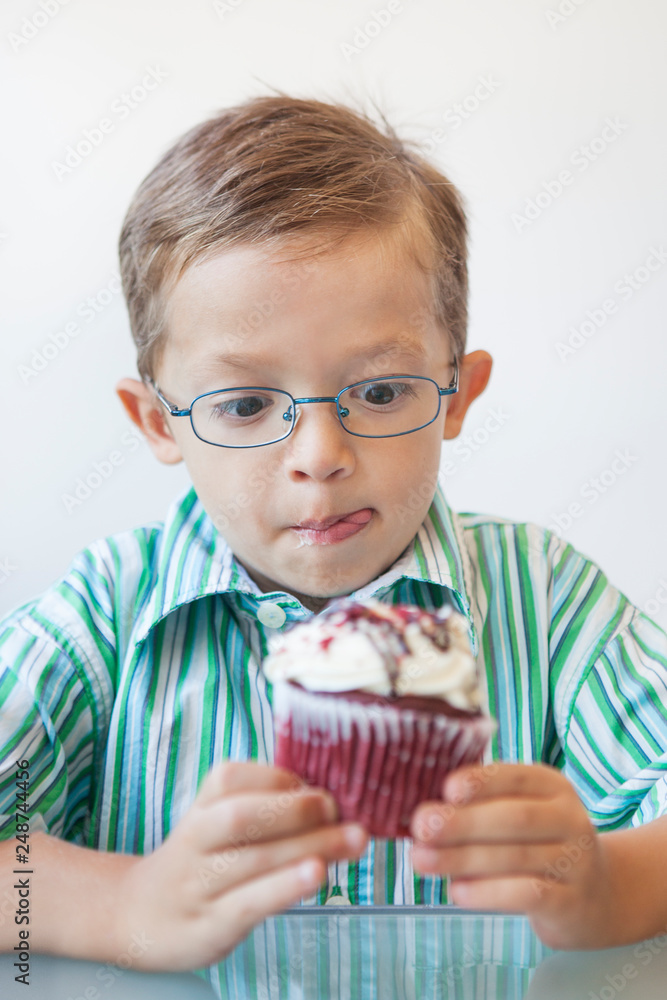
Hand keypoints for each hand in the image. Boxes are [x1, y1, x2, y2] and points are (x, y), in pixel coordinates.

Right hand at [113, 761, 367, 969]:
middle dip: (295, 809)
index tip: (317, 784)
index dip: (277, 778)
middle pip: (241, 816)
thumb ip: (265, 806)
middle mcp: (195, 839)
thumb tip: (331, 800)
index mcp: (201, 805)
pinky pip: (248, 903)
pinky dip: (284, 887)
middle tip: (337, 809)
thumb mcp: (217, 822)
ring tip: (352, 839)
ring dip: (307, 846)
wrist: (137, 916)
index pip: (231, 778)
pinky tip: (316, 875)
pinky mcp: (210, 925)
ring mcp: (200, 884)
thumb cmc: (200, 861)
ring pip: (251, 859)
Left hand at [410, 763, 613, 948]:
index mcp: (552, 787)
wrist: (596, 898)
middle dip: (463, 822)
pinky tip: (457, 890)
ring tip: (423, 860)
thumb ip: (481, 807)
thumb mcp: (521, 814)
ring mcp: (575, 862)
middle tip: (422, 826)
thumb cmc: (538, 846)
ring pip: (516, 856)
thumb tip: (426, 811)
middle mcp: (570, 819)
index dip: (482, 781)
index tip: (446, 788)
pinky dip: (488, 892)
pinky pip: (528, 893)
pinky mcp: (572, 903)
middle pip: (515, 817)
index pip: (517, 777)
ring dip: (463, 857)